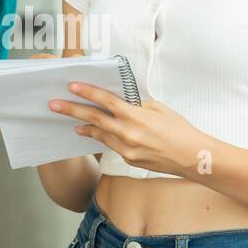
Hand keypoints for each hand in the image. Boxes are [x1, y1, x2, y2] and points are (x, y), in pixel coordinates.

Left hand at [49, 82, 200, 175]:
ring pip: (99, 135)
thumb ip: (137, 104)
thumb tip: (121, 100)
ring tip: (72, 122)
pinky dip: (101, 138)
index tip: (72, 86)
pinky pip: (111, 146)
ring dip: (84, 127)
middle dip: (72, 111)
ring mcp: (127, 150)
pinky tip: (92, 133)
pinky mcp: (129, 160)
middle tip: (55, 105)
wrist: (192, 157)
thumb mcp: (159, 109)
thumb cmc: (179, 130)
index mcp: (136, 116)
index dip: (87, 92)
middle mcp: (128, 134)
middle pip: (94, 119)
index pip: (106, 101)